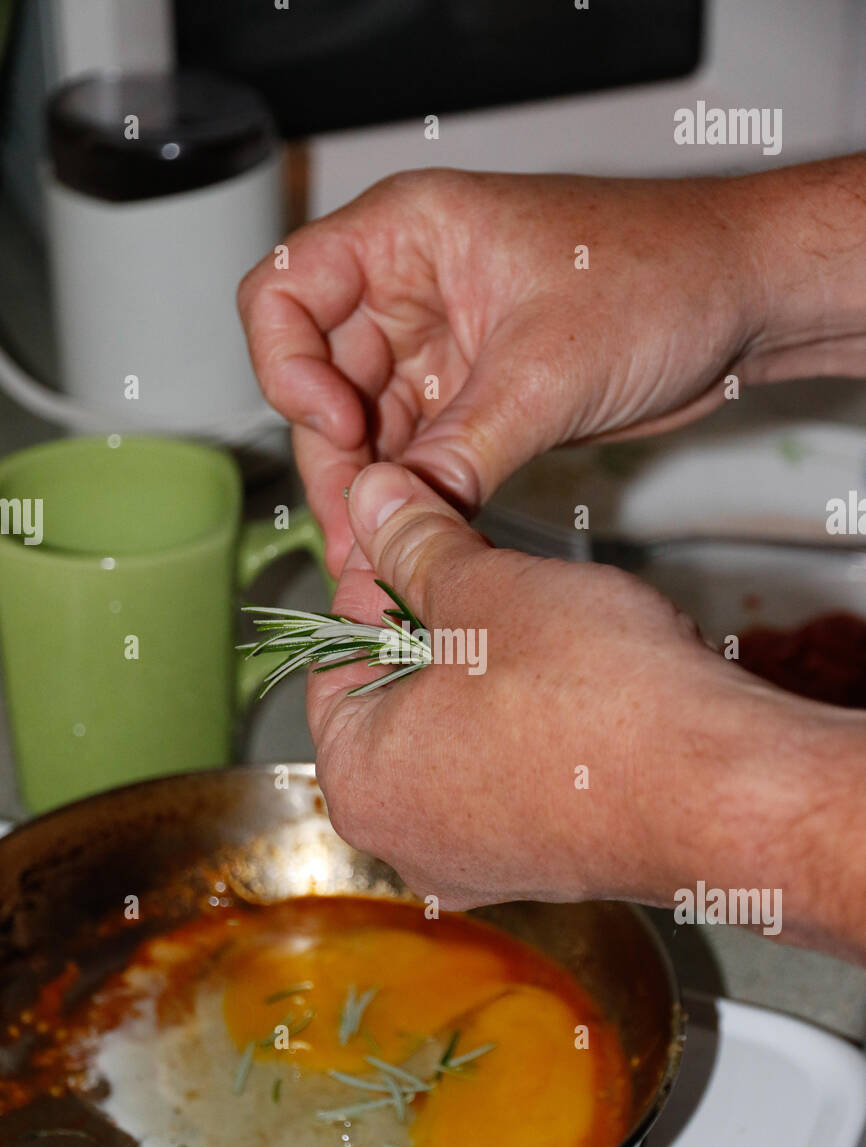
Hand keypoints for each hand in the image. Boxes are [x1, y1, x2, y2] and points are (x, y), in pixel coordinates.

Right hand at [237, 156, 865, 574]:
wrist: (743, 301)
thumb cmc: (663, 276)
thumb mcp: (548, 369)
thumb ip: (461, 450)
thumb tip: (395, 521)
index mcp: (408, 234)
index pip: (285, 291)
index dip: (288, 367)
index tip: (337, 429)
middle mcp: (409, 288)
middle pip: (319, 378)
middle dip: (334, 460)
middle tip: (357, 539)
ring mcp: (440, 346)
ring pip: (366, 428)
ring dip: (370, 496)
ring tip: (378, 567)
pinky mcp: (474, 397)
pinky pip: (418, 454)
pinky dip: (413, 501)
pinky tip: (413, 547)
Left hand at [307, 463, 865, 960]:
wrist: (721, 791)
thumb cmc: (594, 700)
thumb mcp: (485, 588)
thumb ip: (413, 544)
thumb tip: (372, 502)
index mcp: (361, 782)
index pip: (335, 659)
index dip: (374, 582)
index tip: (412, 540)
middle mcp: (408, 840)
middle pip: (399, 702)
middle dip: (438, 627)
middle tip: (482, 570)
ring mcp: (481, 862)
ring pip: (462, 737)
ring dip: (492, 672)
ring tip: (541, 622)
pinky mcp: (548, 864)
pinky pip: (518, 774)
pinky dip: (536, 724)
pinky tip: (580, 684)